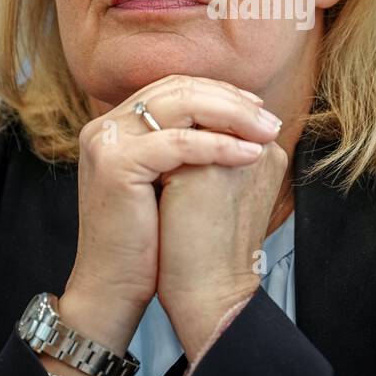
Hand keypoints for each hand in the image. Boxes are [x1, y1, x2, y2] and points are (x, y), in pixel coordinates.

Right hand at [67, 74, 281, 347]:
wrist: (114, 287)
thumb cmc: (148, 241)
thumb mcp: (167, 180)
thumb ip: (187, 145)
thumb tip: (241, 118)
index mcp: (116, 125)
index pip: (174, 88)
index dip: (219, 93)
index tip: (257, 108)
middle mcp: (106, 126)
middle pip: (179, 89)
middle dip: (232, 101)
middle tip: (270, 120)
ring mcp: (106, 141)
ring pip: (181, 107)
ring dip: (233, 117)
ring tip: (268, 133)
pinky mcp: (116, 164)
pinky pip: (179, 143)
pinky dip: (220, 146)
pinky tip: (250, 155)